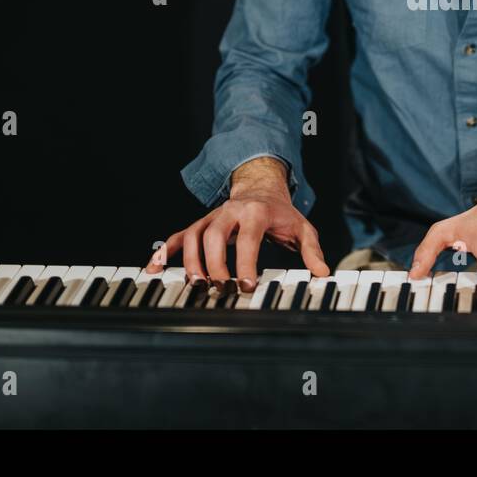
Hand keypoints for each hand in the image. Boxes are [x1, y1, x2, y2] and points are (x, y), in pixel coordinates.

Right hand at [147, 156, 328, 291]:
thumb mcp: (302, 228)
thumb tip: (322, 273)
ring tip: (196, 285)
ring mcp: (211, 218)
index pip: (248, 237)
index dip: (246, 262)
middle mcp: (230, 211)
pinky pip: (177, 237)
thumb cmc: (281, 213)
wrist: (262, 188)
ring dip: (190, 261)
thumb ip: (312, 250)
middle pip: (213, 234)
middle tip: (219, 288)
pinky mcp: (199, 225)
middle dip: (214, 263)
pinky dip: (163, 252)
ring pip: (192, 235)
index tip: (247, 285)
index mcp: (256, 212)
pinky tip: (154, 270)